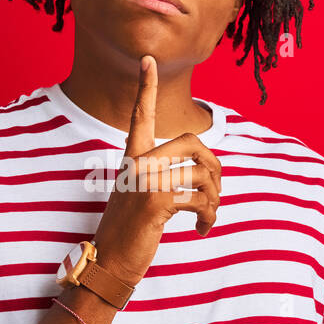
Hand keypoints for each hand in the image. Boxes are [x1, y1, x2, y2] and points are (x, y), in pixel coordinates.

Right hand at [91, 54, 222, 286]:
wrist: (108, 263)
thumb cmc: (128, 233)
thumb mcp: (139, 197)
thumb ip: (162, 177)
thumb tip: (204, 172)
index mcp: (131, 159)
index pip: (139, 115)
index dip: (145, 87)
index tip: (147, 60)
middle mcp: (137, 164)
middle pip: (192, 141)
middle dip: (215, 165)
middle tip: (215, 192)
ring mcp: (146, 181)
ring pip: (202, 173)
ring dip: (215, 200)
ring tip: (208, 217)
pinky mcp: (156, 201)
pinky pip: (200, 198)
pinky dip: (208, 216)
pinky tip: (201, 229)